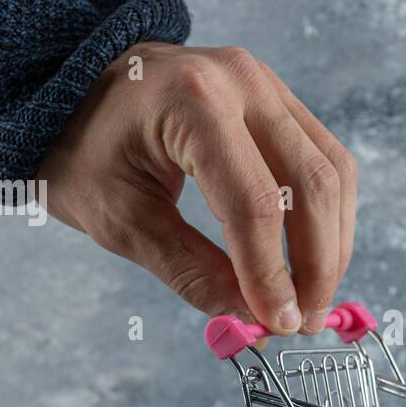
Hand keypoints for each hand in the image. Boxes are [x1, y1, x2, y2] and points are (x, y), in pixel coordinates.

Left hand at [37, 43, 356, 334]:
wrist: (71, 88)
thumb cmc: (83, 149)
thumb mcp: (119, 220)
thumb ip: (189, 270)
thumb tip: (249, 319)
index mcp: (192, 102)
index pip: (255, 204)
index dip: (272, 274)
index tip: (278, 325)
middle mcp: (242, 81)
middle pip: (311, 186)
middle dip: (317, 265)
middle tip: (305, 322)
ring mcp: (267, 83)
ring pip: (334, 174)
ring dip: (333, 243)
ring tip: (312, 298)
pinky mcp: (279, 98)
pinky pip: (326, 160)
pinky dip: (327, 215)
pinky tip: (311, 257)